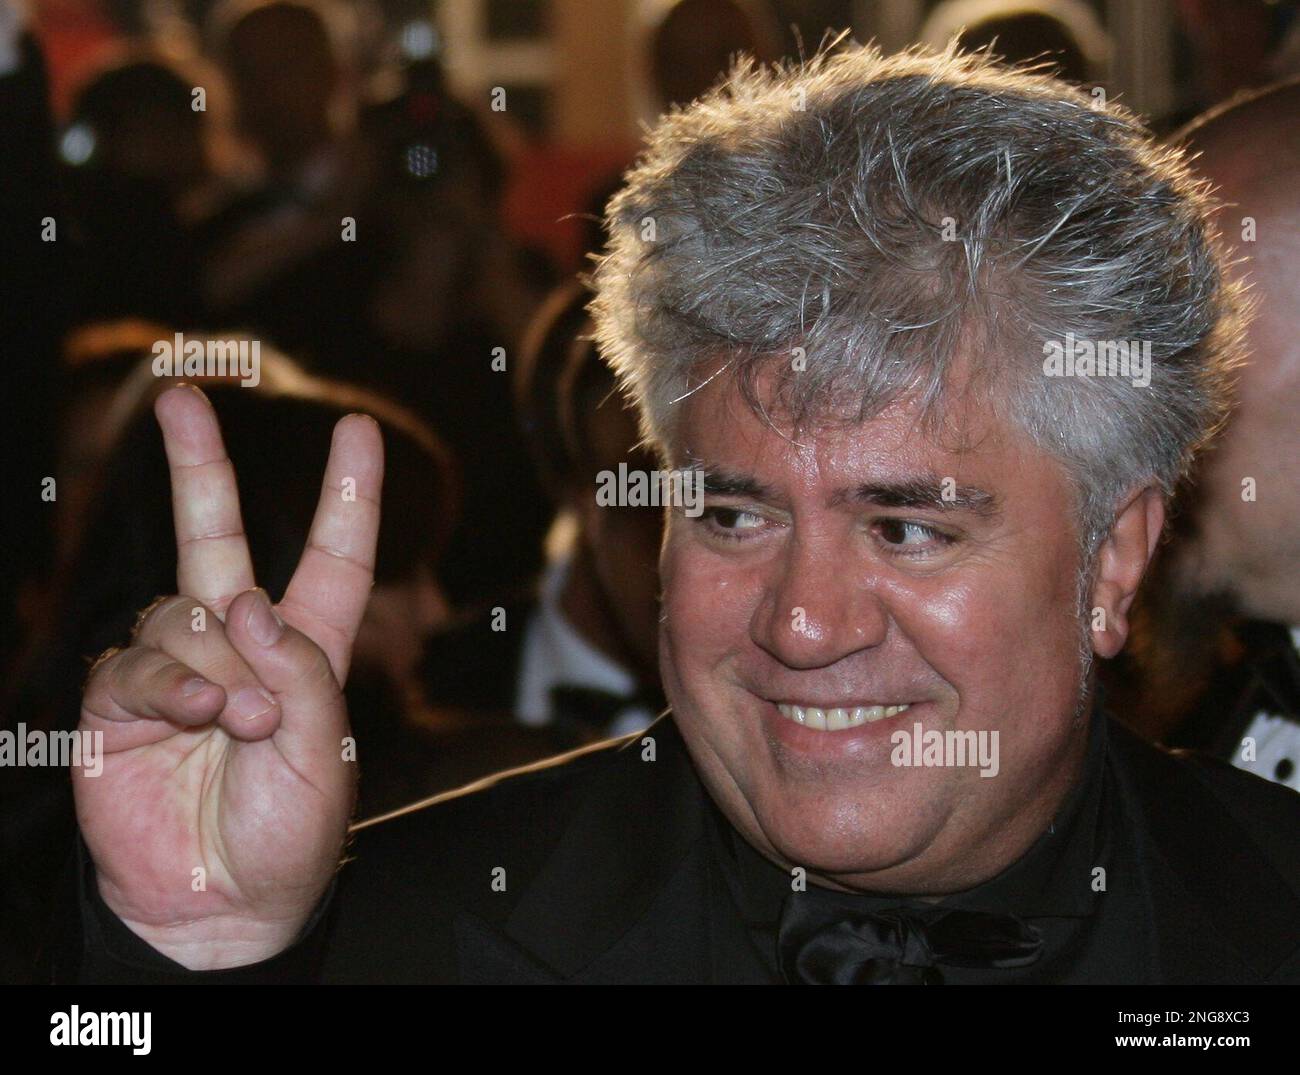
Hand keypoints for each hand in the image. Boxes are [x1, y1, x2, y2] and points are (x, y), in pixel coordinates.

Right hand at [74, 383, 382, 968]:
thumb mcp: (324, 752)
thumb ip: (299, 672)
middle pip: (214, 536)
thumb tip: (248, 603)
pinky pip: (141, 663)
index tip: (358, 428)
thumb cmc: (289, 832)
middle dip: (198, 465)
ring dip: (218, 661)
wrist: (220, 905)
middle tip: (185, 391)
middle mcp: (238, 644)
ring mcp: (176, 669)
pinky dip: (175, 686)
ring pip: (184, 611)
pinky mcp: (121, 702)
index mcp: (305, 648)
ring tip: (242, 721)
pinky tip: (200, 717)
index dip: (347, 494)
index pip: (332, 557)